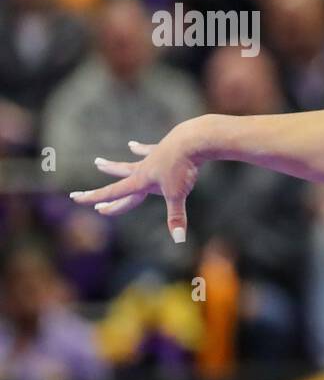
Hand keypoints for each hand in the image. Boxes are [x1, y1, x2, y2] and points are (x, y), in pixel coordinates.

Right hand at [67, 118, 207, 243]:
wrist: (191, 140)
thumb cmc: (182, 167)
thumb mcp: (178, 194)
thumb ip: (176, 216)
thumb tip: (179, 239)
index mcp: (140, 182)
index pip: (113, 194)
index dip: (94, 198)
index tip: (75, 198)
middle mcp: (142, 171)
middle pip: (118, 185)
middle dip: (100, 193)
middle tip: (79, 194)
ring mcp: (151, 159)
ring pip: (129, 166)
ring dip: (114, 167)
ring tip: (98, 162)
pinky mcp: (163, 149)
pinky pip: (148, 151)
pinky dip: (140, 149)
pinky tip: (132, 145)